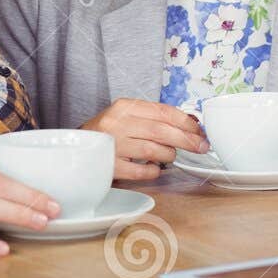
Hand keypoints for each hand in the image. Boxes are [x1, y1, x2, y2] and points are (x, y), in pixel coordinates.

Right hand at [80, 99, 207, 180]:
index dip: (186, 122)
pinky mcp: (110, 167)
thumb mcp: (127, 116)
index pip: (163, 111)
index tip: (199, 131)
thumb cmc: (107, 133)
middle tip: (201, 147)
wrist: (76, 148)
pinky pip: (141, 171)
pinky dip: (153, 171)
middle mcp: (117, 123)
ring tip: (170, 156)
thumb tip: (190, 123)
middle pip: (161, 131)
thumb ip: (154, 118)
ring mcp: (112, 145)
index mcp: (124, 106)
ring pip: (153, 150)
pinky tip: (155, 168)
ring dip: (169, 155)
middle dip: (187, 140)